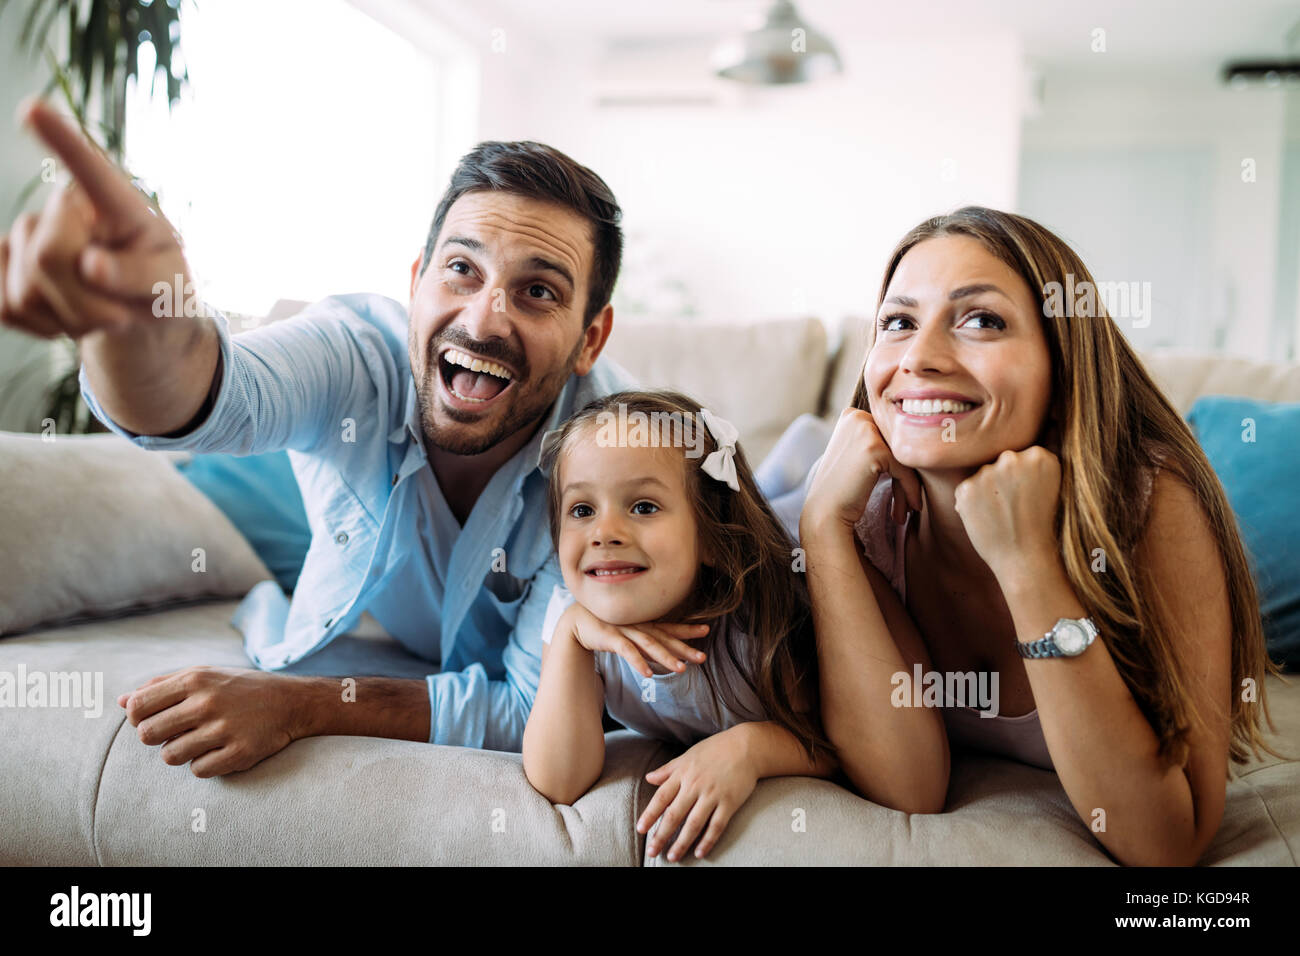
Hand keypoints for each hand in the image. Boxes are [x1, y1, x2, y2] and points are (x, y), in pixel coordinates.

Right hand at [1, 98, 191, 339]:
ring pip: (26, 290)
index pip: (90, 170)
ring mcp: (27, 236)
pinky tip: (67, 318)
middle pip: (49, 256)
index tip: (32, 108)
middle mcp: (64, 209)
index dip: (61, 140)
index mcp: (115, 202)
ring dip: (71, 320)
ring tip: (101, 313)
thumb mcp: (171, 285)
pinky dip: (43, 329)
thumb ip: (143, 276)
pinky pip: (4, 308)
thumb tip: (90, 266)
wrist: (136, 312)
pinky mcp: (3, 267)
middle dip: (86, 301)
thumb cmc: (161, 286)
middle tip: (121, 317)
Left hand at [117, 666, 299, 776]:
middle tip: (175, 733)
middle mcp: (207, 702)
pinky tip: (217, 751)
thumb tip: (121, 701)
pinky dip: (203, 765)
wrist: (291, 701)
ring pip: (170, 756)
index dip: (137, 718)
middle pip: (147, 735)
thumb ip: (161, 685)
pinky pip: (198, 770)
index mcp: (195, 679)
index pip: (138, 706)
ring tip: (197, 742)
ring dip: (179, 753)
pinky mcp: (239, 752)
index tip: (150, 720)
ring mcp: (224, 729)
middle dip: (155, 738)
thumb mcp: (203, 676)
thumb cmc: (239, 688)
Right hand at [559, 601, 709, 678]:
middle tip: (702, 658)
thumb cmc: (603, 627)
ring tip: (681, 669)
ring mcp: (625, 631)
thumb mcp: (626, 632)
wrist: (575, 620)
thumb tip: (658, 650)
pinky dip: (638, 662)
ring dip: (665, 657)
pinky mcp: (610, 638)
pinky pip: (627, 651)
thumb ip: (641, 640)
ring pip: (649, 645)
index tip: (706, 630)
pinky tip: (648, 674)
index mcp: (642, 625)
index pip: (668, 627)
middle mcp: (637, 626)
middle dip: (684, 647)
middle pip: (664, 638)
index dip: (687, 629)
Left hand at [638, 726, 757, 861]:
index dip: (650, 815)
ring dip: (681, 843)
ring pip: (693, 824)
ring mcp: (713, 795)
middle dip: (661, 835)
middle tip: (652, 851)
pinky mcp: (729, 802)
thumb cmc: (715, 750)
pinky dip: (708, 841)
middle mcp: (695, 786)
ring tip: (672, 857)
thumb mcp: (688, 756)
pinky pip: (716, 826)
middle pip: (674, 815)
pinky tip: (700, 853)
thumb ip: (668, 769)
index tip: (641, 829)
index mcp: (683, 774)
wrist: (746, 746)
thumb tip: (649, 778)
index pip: (661, 798)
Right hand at [802, 407, 922, 531]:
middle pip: (898, 445)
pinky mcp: (874, 448)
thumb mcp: (855, 455)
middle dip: (905, 475)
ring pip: (904, 457)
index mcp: (852, 415)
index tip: (900, 488)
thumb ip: (876, 442)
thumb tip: (914, 440)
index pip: (890, 435)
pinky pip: (905, 469)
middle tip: (907, 504)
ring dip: (908, 486)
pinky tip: (909, 508)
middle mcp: (858, 417)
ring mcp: (865, 430)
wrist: (825, 513)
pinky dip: (910, 490)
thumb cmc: (841, 490)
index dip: (897, 463)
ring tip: (905, 510)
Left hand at [953, 446, 1061, 579]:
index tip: (1029, 497)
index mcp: (1040, 456)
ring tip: (1001, 516)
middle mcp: (1013, 458)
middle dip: (1003, 482)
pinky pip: (965, 491)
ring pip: (982, 477)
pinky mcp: (966, 488)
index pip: (1022, 458)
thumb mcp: (1052, 487)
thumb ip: (1033, 467)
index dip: (1023, 480)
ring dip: (986, 493)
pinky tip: (986, 520)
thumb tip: (1013, 456)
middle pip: (1001, 464)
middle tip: (1013, 508)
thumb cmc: (1040, 527)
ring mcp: (988, 472)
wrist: (1024, 557)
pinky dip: (970, 505)